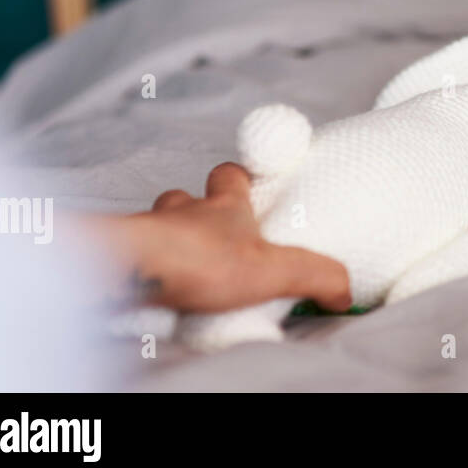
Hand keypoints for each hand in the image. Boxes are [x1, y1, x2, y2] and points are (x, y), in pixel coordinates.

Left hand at [93, 162, 350, 313]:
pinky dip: (144, 265)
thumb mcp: (274, 270)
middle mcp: (184, 211)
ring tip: (179, 264)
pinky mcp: (121, 256)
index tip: (247, 186)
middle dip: (196, 209)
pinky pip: (132, 253)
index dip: (239, 178)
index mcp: (224, 206)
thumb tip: (345, 291)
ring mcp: (148, 230)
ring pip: (156, 223)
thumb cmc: (202, 260)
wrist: (134, 270)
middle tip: (209, 236)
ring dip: (166, 236)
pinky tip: (154, 286)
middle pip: (186, 197)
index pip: (231, 176)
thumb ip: (315, 275)